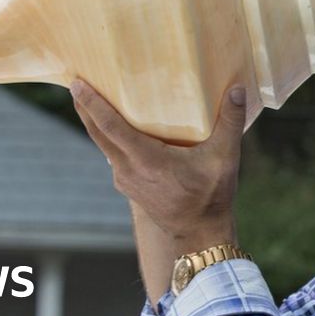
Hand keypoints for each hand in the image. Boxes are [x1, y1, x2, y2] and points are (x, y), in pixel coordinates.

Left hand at [70, 79, 247, 253]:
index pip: (110, 127)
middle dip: (84, 107)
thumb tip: (239, 89)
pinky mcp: (129, 186)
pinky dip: (108, 138)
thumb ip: (231, 121)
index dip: (92, 104)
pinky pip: (112, 156)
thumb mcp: (225, 157)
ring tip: (91, 100)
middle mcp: (128, 169)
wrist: (200, 234)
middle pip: (97, 133)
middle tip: (75, 82)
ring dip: (94, 123)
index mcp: (146, 159)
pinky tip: (115, 129)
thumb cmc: (211, 196)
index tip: (77, 83)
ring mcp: (125, 180)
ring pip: (103, 146)